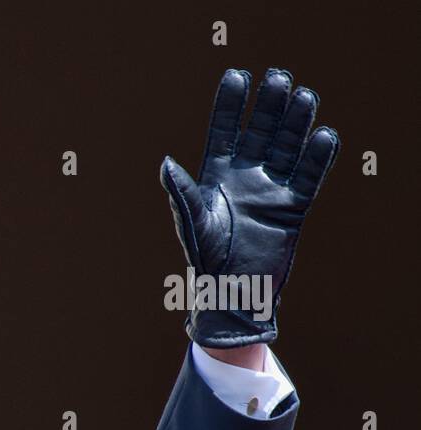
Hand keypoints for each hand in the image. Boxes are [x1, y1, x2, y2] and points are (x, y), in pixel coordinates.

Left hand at [160, 68, 338, 347]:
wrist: (231, 293)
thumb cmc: (204, 259)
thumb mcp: (192, 223)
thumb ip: (182, 192)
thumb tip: (165, 162)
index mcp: (216, 176)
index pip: (225, 130)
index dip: (230, 104)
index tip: (238, 75)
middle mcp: (245, 177)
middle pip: (260, 132)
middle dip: (269, 105)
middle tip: (278, 77)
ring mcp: (270, 190)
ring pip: (287, 147)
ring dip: (296, 123)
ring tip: (305, 96)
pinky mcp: (292, 208)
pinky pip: (309, 177)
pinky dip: (318, 157)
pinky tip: (325, 135)